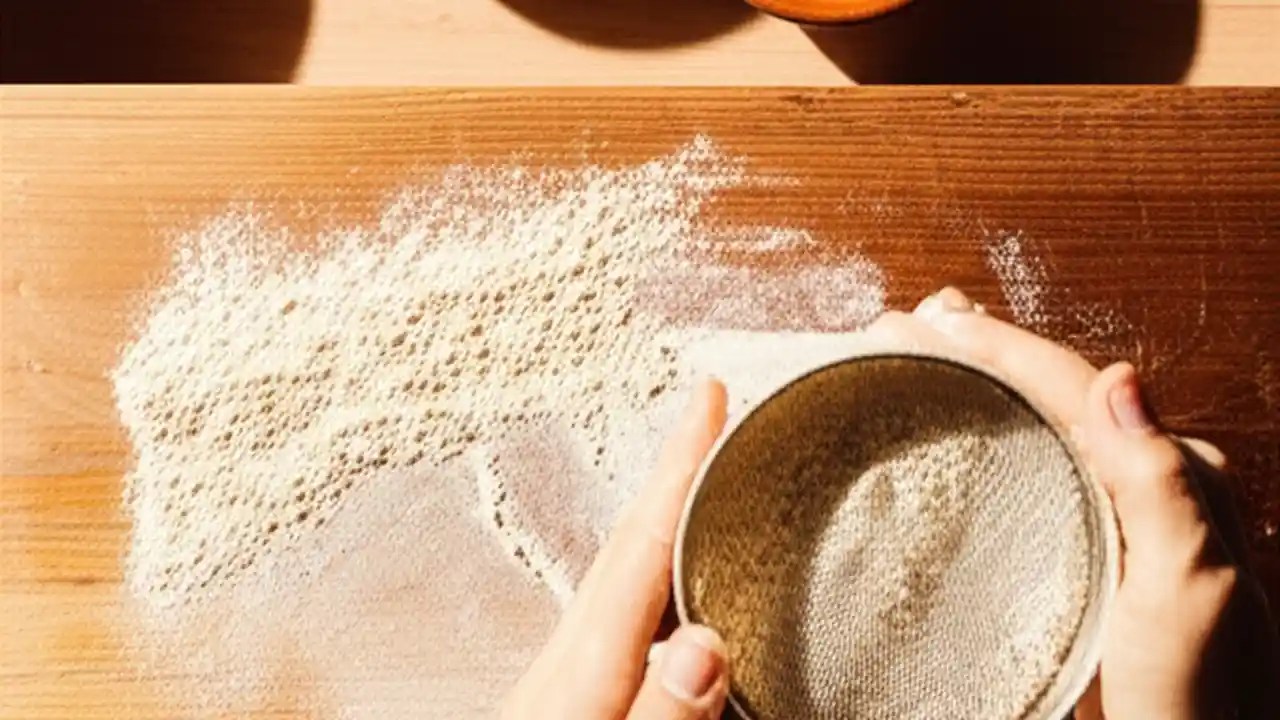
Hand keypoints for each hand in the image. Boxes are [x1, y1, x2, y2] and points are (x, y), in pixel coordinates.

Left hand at [502, 380, 731, 719]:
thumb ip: (661, 711)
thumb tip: (704, 646)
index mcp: (586, 668)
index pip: (646, 542)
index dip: (684, 464)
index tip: (708, 395)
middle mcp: (569, 659)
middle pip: (630, 540)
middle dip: (675, 471)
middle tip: (711, 412)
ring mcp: (561, 675)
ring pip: (621, 568)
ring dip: (663, 513)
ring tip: (703, 480)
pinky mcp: (565, 695)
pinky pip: (619, 604)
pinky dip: (649, 564)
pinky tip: (666, 580)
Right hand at [877, 288, 1278, 719]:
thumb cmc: (1196, 701)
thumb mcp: (1187, 593)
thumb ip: (1163, 487)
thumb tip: (1120, 380)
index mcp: (1176, 482)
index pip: (1075, 387)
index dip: (999, 346)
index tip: (928, 323)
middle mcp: (1149, 487)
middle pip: (1056, 393)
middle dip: (985, 350)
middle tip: (914, 322)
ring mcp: (1116, 520)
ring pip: (1043, 427)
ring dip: (986, 384)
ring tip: (929, 356)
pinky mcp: (1087, 556)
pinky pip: (1038, 473)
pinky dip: (994, 437)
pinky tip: (964, 435)